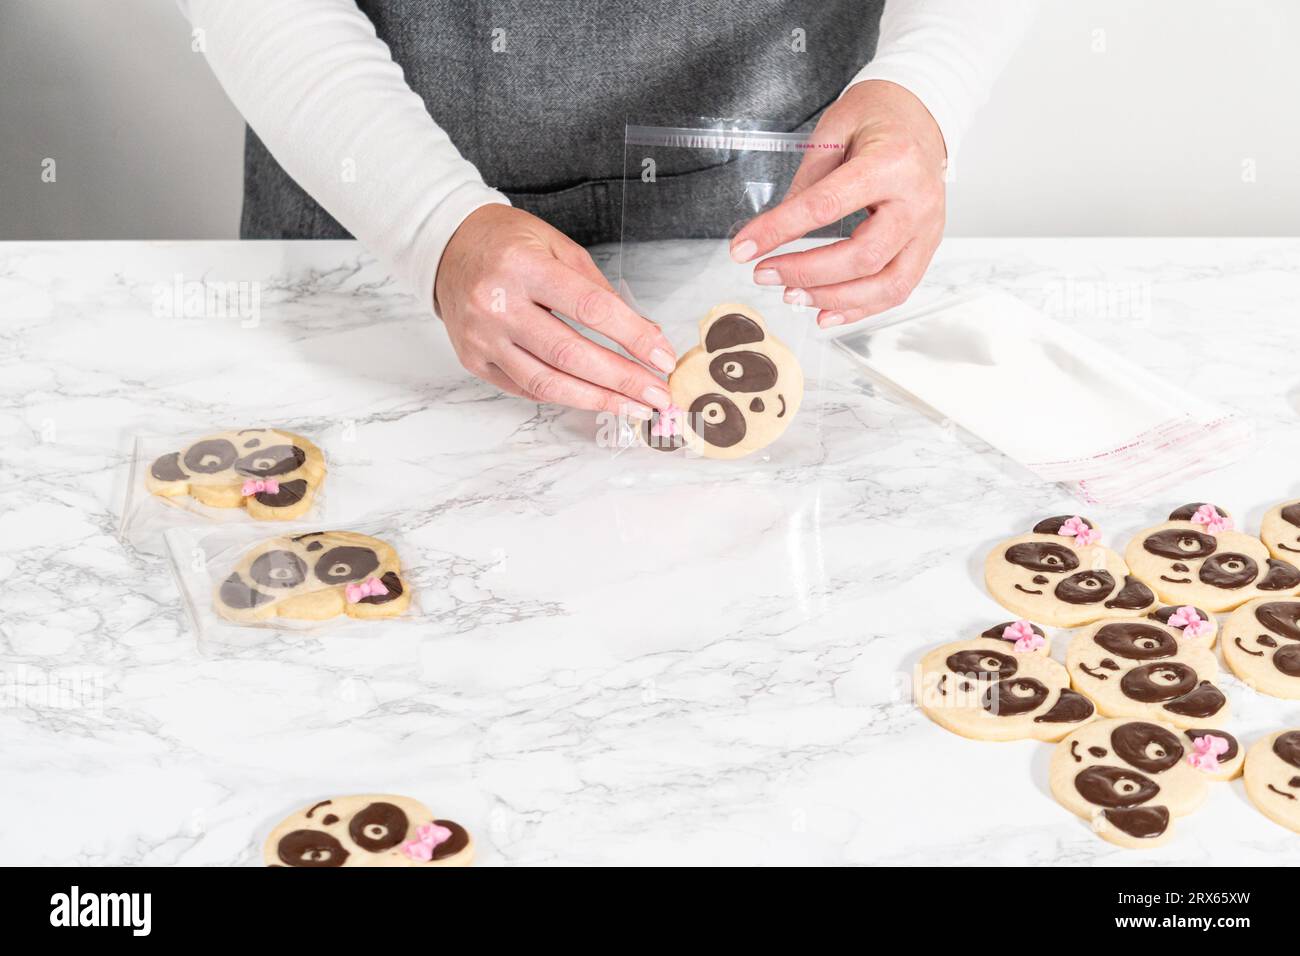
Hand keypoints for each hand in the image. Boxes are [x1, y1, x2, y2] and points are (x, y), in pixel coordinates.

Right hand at [434, 205, 676, 417]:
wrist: (447, 248)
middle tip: (657, 395)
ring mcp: (481, 337)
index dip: (633, 337)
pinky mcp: (473, 361)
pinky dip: (565, 395)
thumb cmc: (508, 243)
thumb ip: (601, 291)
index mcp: (522, 266)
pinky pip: (526, 388)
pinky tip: (594, 398)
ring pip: (547, 383)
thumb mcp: (558, 248)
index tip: (663, 357)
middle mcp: (497, 304)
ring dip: (598, 400)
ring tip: (634, 407)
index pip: (590, 309)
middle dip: (622, 380)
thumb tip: (647, 335)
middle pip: (570, 354)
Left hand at [729, 80, 946, 327]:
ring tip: (790, 296)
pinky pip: (897, 290)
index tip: (743, 248)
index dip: (779, 231)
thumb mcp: (833, 131)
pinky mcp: (927, 247)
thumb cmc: (878, 116)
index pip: (827, 206)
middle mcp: (917, 200)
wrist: (923, 114)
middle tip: (764, 274)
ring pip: (886, 285)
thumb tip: (774, 232)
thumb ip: (807, 182)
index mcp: (892, 163)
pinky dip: (859, 309)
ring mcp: (928, 229)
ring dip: (833, 299)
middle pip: (862, 256)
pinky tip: (824, 313)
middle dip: (806, 273)